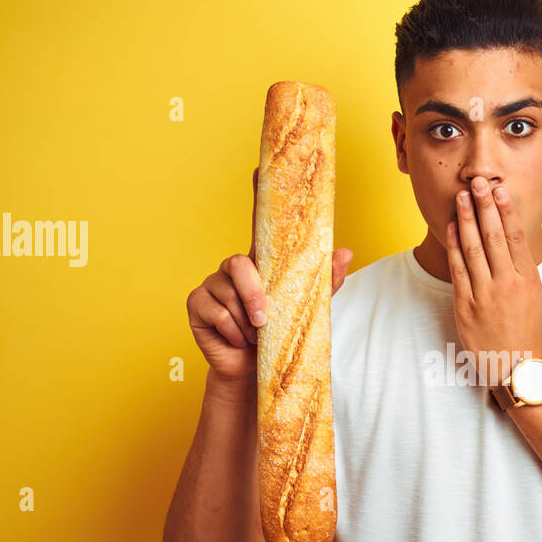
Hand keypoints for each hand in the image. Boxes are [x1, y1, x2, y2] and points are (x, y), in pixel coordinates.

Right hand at [187, 166, 352, 383]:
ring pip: (228, 295)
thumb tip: (345, 252)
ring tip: (254, 336)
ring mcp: (212, 283)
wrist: (254, 374)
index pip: (258, 221)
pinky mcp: (197, 303)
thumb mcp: (305, 312)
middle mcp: (234, 267)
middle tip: (265, 321)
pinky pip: (215, 312)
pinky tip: (236, 340)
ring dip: (246, 323)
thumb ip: (324, 284)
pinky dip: (231, 332)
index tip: (260, 167)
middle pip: (239, 264)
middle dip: (254, 295)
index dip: (258, 193)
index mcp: (261, 263)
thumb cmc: (279, 339)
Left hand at [444, 175, 541, 385]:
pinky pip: (458, 271)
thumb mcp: (539, 300)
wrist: (517, 369)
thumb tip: (516, 247)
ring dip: (466, 220)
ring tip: (462, 198)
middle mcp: (506, 285)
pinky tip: (452, 228)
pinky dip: (453, 247)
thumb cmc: (530, 334)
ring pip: (473, 250)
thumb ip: (526, 273)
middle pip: (493, 238)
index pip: (516, 238)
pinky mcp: (465, 308)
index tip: (499, 191)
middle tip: (477, 184)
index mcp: (528, 281)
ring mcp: (484, 296)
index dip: (507, 212)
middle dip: (484, 208)